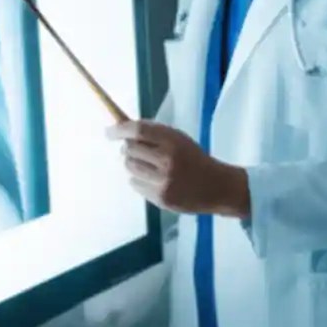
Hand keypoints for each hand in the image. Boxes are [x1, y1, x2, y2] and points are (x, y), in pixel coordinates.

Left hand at [105, 120, 249, 217]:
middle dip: (128, 148)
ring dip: (133, 164)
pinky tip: (155, 180)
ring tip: (149, 166)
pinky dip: (139, 179)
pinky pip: (135, 184)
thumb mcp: (180, 140)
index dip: (119, 130)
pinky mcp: (159, 198)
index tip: (109, 131)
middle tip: (137, 150)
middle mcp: (167, 161)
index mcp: (174, 141)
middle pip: (129, 150)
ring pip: (129, 167)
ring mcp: (162, 181)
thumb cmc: (195, 159)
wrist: (217, 187)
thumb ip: (156, 134)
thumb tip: (123, 128)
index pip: (138, 131)